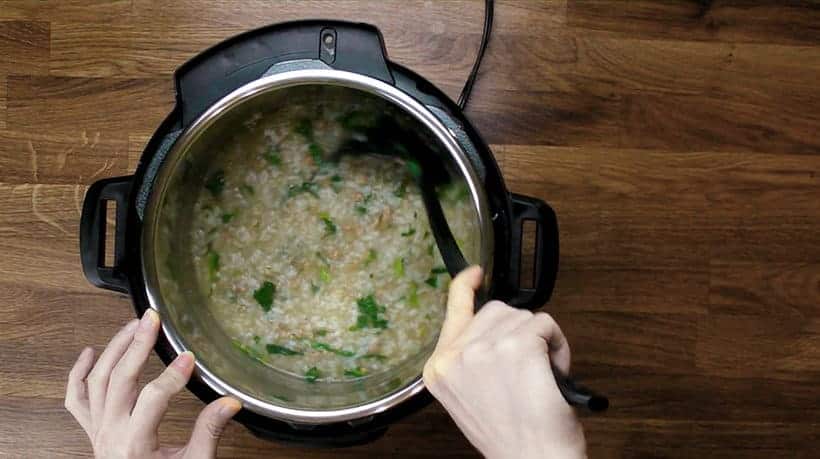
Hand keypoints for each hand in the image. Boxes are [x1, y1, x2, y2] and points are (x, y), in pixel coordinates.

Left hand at [65, 310, 241, 457]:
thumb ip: (208, 432)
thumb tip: (229, 402)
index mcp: (135, 446)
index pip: (153, 398)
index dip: (172, 375)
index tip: (189, 357)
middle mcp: (110, 436)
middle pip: (119, 381)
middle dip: (136, 346)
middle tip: (151, 321)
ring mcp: (97, 432)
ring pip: (96, 382)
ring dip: (113, 350)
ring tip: (131, 327)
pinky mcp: (93, 432)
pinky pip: (76, 400)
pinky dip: (78, 374)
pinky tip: (89, 353)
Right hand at [423, 266, 585, 458]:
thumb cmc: (510, 436)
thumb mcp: (469, 396)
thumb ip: (469, 359)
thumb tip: (493, 328)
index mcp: (438, 369)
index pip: (452, 311)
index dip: (465, 286)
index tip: (476, 273)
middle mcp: (454, 355)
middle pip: (496, 310)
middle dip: (518, 331)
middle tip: (527, 369)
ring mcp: (484, 348)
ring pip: (523, 316)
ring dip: (541, 340)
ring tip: (540, 377)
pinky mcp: (517, 345)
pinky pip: (546, 324)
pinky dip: (559, 345)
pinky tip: (553, 374)